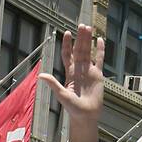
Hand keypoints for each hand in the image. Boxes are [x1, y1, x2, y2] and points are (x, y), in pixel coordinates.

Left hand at [39, 24, 103, 141]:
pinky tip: (100, 40)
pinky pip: (99, 60)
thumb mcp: (62, 95)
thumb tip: (41, 75)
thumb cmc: (72, 108)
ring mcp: (89, 71)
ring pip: (89, 52)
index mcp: (70, 73)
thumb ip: (53, 84)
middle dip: (80, 38)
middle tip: (82, 25)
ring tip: (89, 28)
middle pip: (79, 50)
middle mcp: (79, 70)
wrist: (86, 116)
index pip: (68, 55)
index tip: (67, 33)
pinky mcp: (98, 75)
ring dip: (88, 41)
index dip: (67, 44)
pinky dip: (100, 50)